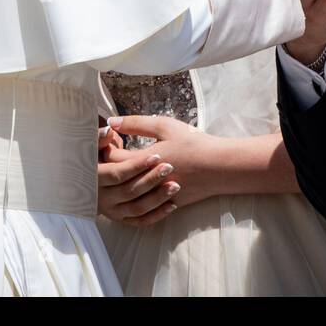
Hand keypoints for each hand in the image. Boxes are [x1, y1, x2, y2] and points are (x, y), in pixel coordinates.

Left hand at [101, 115, 225, 217]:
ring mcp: (155, 197)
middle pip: (115, 178)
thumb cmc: (192, 143)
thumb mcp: (164, 126)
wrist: (219, 167)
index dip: (106, 148)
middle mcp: (145, 184)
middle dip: (111, 164)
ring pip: (127, 194)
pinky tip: (142, 180)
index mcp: (142, 162)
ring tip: (128, 164)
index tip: (113, 138)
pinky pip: (143, 205)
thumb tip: (112, 121)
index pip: (111, 159)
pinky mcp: (165, 205)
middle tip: (117, 149)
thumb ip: (135, 123)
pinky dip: (138, 193)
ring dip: (123, 180)